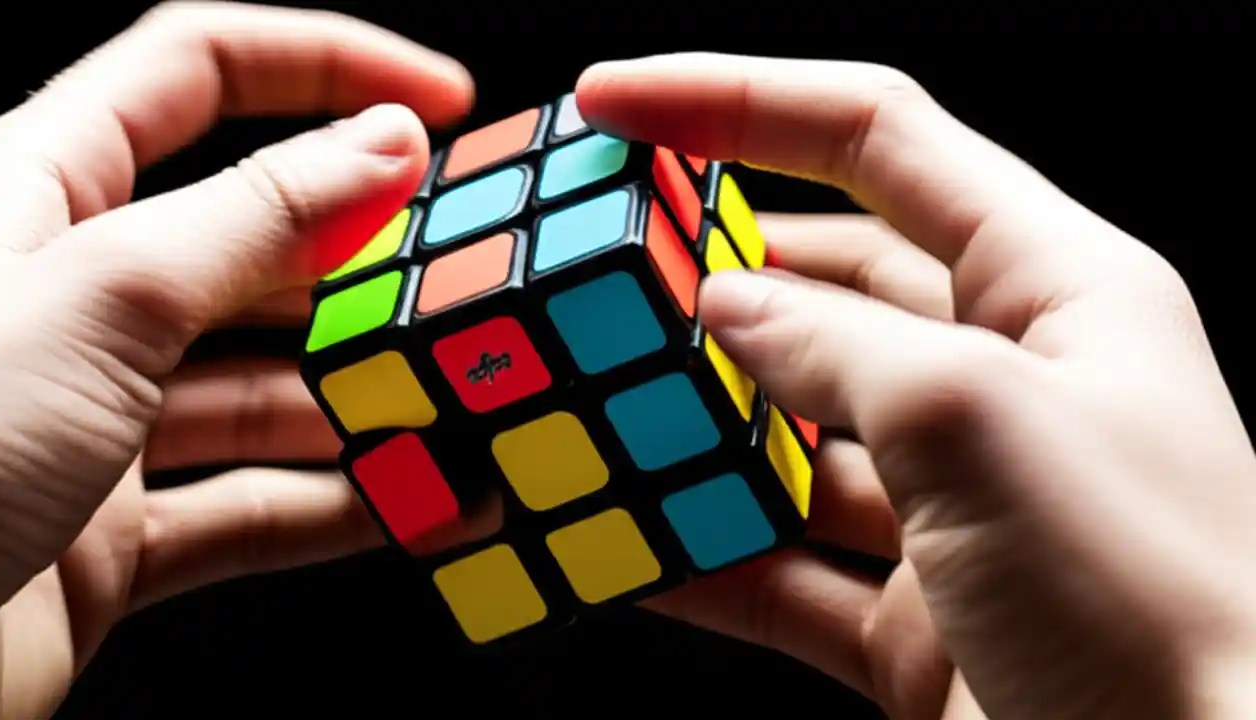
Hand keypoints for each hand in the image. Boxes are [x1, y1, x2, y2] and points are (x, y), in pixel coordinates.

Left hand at [0, 4, 471, 716]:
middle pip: (255, 244)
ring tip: (466, 406)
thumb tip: (380, 143)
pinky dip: (341, 508)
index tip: (441, 102)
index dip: (324, 66)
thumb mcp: (100, 299)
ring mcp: (94, 422)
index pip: (195, 75)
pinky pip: (253, 505)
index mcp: (30, 192)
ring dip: (370, 398)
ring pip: (266, 385)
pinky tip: (419, 505)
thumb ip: (256, 220)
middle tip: (474, 283)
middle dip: (372, 263)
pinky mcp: (111, 536)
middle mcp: (68, 300)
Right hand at [576, 54, 1255, 718]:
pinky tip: (635, 546)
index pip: (878, 144)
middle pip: (821, 288)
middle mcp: (1003, 386)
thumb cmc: (1160, 609)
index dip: (738, 103)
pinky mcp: (912, 618)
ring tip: (594, 412)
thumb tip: (722, 309)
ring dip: (691, 429)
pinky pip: (780, 566)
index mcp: (1056, 291)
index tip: (619, 101)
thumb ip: (833, 349)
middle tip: (595, 274)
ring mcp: (951, 509)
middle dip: (702, 277)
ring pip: (787, 436)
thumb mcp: (979, 425)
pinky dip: (703, 557)